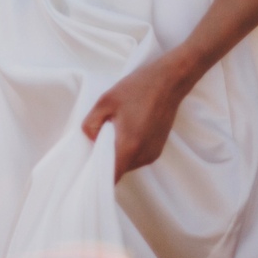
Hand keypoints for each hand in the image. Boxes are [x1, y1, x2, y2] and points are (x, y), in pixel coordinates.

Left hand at [82, 56, 190, 181]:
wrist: (169, 80)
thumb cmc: (136, 88)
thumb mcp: (105, 101)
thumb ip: (91, 124)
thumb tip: (90, 139)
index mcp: (129, 147)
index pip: (111, 177)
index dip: (97, 176)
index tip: (88, 166)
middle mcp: (143, 156)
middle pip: (118, 170)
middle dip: (106, 159)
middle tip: (98, 137)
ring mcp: (153, 154)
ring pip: (128, 163)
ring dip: (118, 152)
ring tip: (114, 128)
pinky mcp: (158, 149)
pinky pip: (137, 157)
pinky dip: (129, 149)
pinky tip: (127, 128)